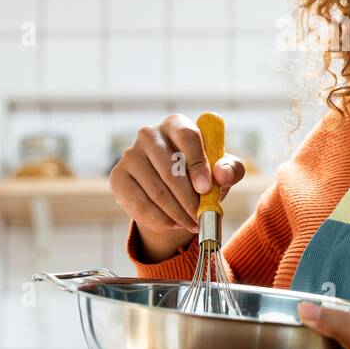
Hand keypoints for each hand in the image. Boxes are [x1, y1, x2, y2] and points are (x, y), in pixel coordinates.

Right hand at [108, 113, 245, 261]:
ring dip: (178, 213)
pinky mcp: (118, 177)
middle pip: (170, 169)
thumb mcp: (221, 172)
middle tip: (201, 217)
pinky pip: (140, 204)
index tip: (206, 189)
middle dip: (189, 199)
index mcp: (177, 125)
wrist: (171, 196)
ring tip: (192, 223)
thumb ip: (231, 169)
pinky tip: (173, 223)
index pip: (188, 137)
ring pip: (156, 190)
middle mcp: (149, 134)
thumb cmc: (200, 177)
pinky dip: (160, 219)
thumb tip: (222, 173)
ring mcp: (130, 154)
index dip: (198, 163)